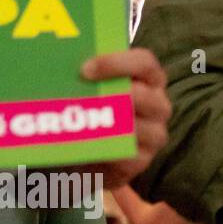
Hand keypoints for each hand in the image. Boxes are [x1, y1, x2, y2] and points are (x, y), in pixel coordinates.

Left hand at [78, 48, 170, 188]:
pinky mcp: (143, 160)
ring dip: (108, 125)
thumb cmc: (94, 114)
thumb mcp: (94, 91)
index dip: (118, 63)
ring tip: (80, 125)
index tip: (85, 69)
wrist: (90, 156)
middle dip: (113, 94)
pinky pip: (127, 156)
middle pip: (145, 95)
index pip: (145, 63)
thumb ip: (88, 79)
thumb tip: (63, 70)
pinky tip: (85, 147)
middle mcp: (158, 105)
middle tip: (82, 98)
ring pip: (138, 127)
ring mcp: (155, 134)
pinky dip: (105, 151)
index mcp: (149, 80)